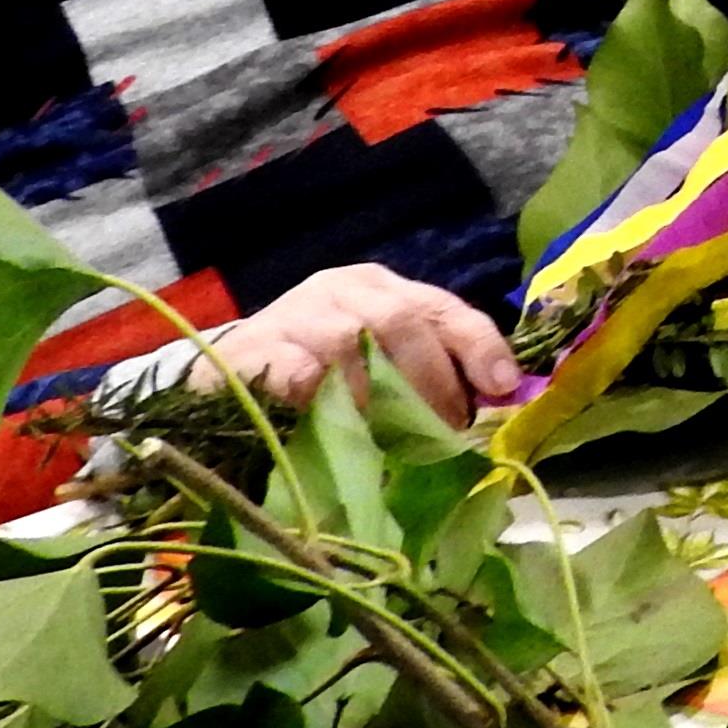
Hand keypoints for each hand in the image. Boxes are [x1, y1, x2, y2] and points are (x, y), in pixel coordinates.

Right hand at [189, 261, 533, 423]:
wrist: (226, 374)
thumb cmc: (319, 374)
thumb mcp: (378, 364)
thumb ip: (430, 375)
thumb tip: (498, 402)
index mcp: (380, 289)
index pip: (441, 307)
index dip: (477, 345)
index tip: (501, 386)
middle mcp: (339, 291)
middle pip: (400, 321)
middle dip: (430, 380)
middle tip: (442, 432)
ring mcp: (292, 316)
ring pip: (349, 341)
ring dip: (379, 394)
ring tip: (393, 438)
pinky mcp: (249, 351)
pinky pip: (292, 368)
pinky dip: (318, 394)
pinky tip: (331, 419)